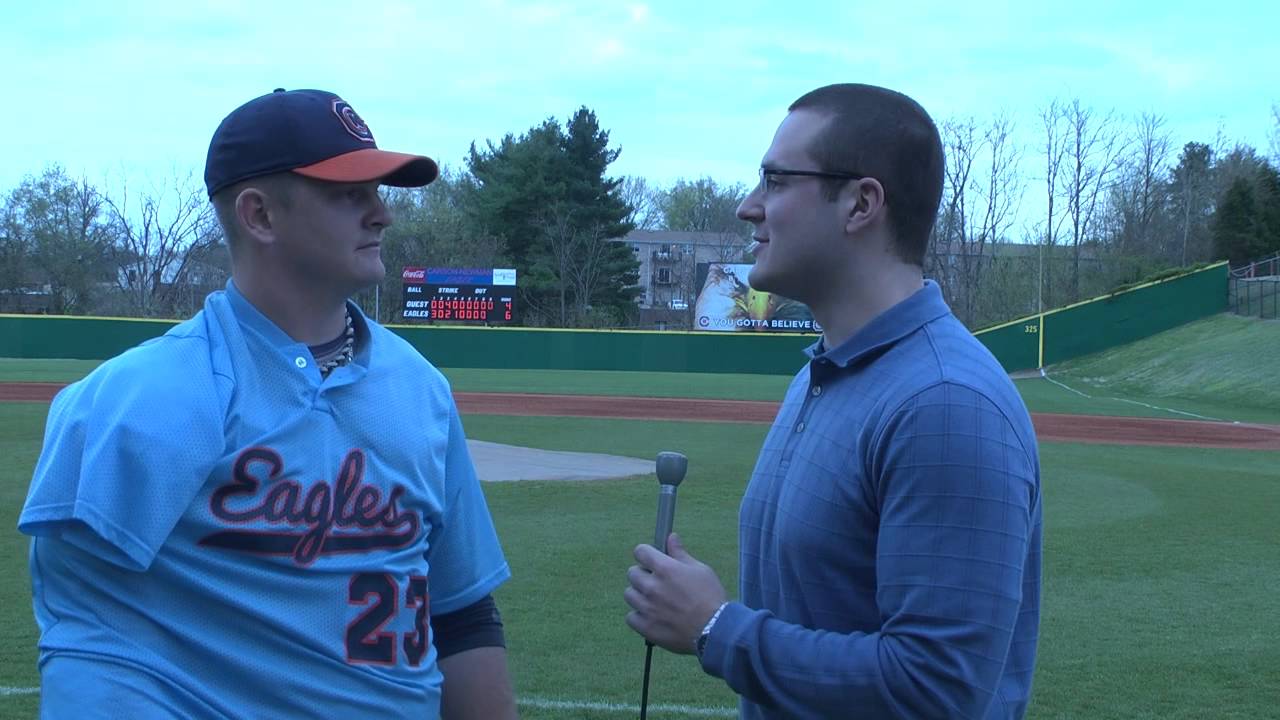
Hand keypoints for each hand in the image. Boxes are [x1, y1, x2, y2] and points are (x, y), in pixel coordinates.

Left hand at [624, 533, 726, 653]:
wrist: (714, 630)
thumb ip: (681, 554)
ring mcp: (647, 607)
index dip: (646, 554)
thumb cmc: (710, 597)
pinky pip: (630, 617)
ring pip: (629, 594)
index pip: (640, 552)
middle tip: (657, 581)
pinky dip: (639, 615)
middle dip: (643, 574)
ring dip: (639, 594)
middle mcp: (652, 586)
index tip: (652, 559)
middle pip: (632, 573)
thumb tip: (671, 537)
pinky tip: (652, 615)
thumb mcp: (700, 569)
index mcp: (665, 568)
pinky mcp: (646, 626)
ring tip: (653, 599)